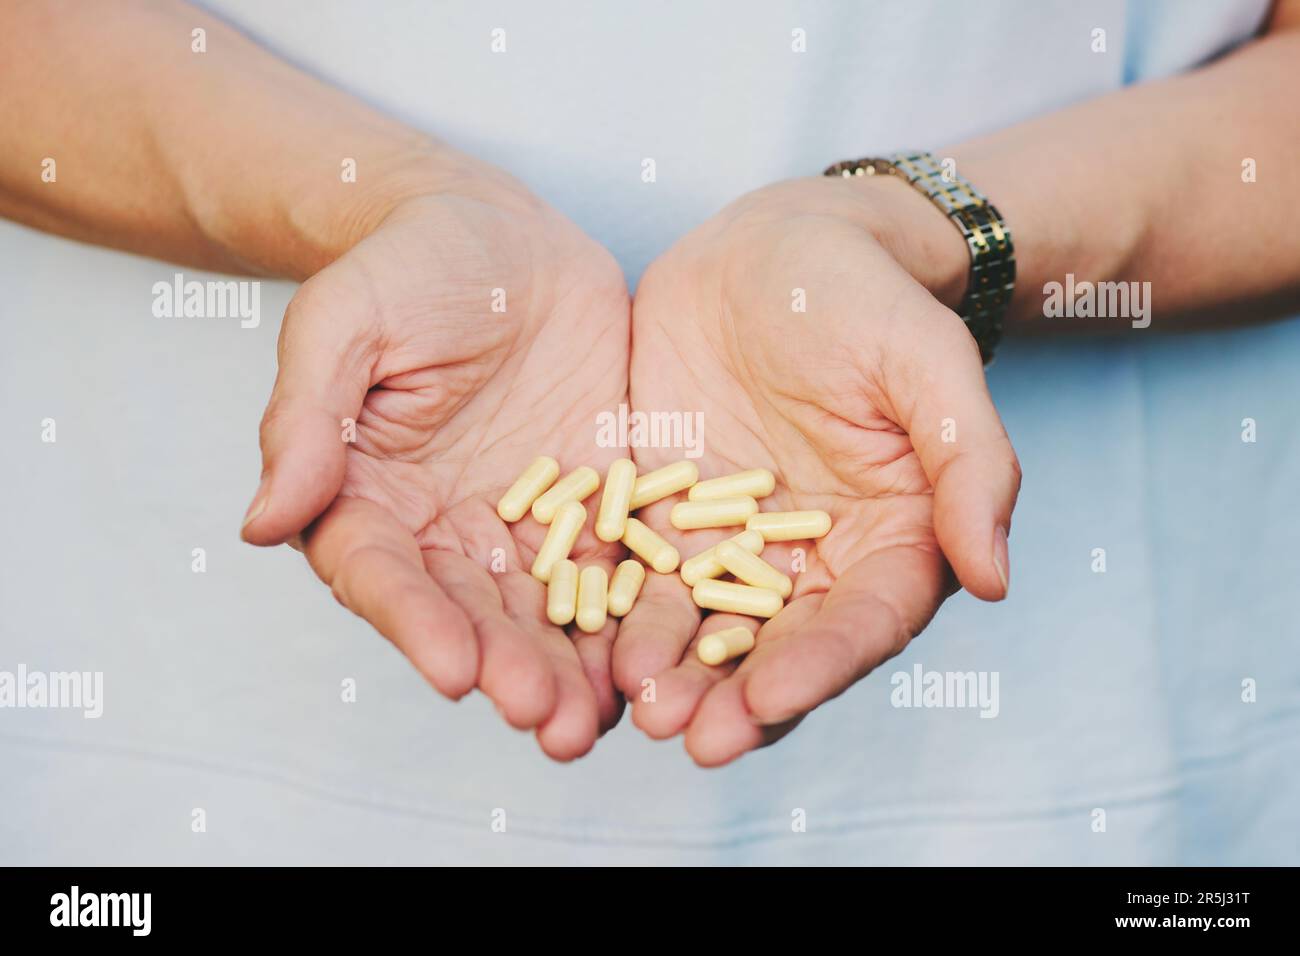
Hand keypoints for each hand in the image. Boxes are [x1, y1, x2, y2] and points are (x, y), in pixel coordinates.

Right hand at [241, 153, 630, 760]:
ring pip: (545, 611)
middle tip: (548, 721)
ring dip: (571, 671)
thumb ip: (308, 417)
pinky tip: (655, 661)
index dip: (417, 624)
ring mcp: (523, 523)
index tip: (454, 671)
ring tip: (600, 723)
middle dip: (509, 669)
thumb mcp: (346, 320)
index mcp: (369, 497)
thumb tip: (261, 521)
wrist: (499, 235)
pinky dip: (632, 617)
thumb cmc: (407, 265)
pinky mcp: (595, 505)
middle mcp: (443, 529)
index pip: (384, 575)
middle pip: (472, 613)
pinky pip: (615, 568)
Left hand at [615, 176, 1020, 765]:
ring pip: (700, 627)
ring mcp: (730, 542)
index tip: (769, 700)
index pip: (859, 623)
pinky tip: (582, 641)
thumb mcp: (926, 365)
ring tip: (633, 706)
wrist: (778, 247)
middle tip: (687, 736)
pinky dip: (614, 611)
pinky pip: (636, 573)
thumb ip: (968, 465)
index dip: (817, 667)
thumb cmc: (867, 297)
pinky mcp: (663, 515)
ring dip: (669, 672)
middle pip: (775, 647)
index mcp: (887, 540)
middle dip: (733, 698)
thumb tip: (995, 580)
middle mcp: (809, 559)